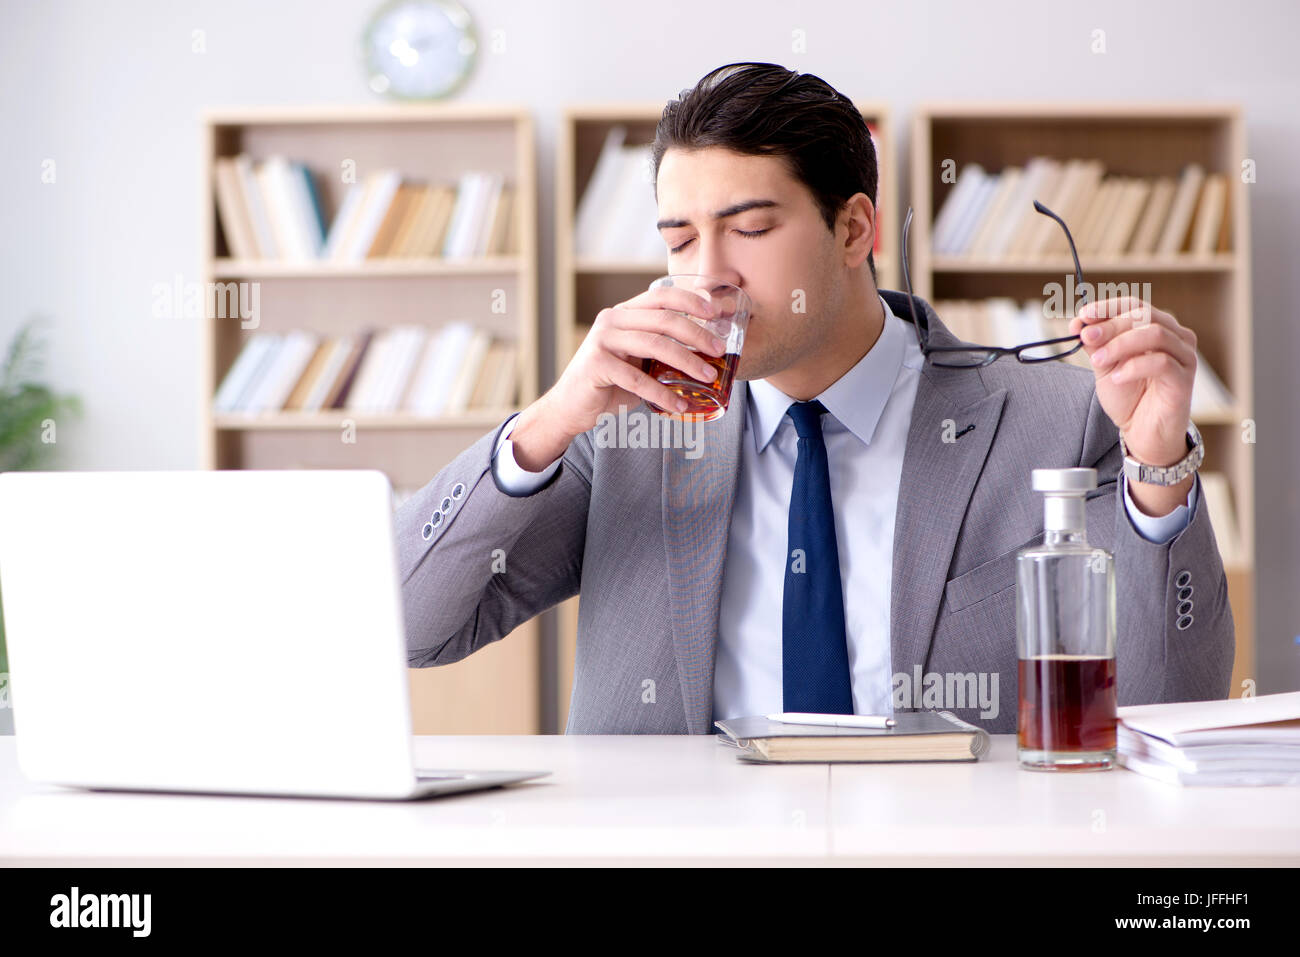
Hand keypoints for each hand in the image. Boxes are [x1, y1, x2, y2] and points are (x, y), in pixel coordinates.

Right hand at [508, 286, 728, 470]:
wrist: (571, 406)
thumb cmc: (612, 383)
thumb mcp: (639, 359)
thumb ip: (663, 348)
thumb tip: (707, 350)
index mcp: (624, 313)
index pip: (662, 296)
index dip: (691, 301)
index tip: (715, 313)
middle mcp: (611, 320)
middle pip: (663, 319)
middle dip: (697, 334)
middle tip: (719, 351)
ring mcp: (602, 340)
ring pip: (654, 345)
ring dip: (687, 362)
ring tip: (708, 378)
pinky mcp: (596, 365)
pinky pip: (637, 379)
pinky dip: (662, 394)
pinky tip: (678, 405)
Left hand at [1069, 296, 1196, 516]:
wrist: (1143, 433)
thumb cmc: (1129, 397)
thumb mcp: (1105, 366)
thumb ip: (1096, 344)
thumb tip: (1080, 323)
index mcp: (1157, 328)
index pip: (1135, 305)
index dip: (1108, 307)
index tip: (1083, 316)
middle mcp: (1176, 336)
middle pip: (1144, 316)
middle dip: (1110, 325)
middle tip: (1086, 337)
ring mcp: (1183, 356)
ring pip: (1154, 334)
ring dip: (1120, 344)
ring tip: (1098, 361)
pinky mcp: (1184, 378)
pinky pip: (1161, 362)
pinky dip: (1134, 367)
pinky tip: (1117, 378)